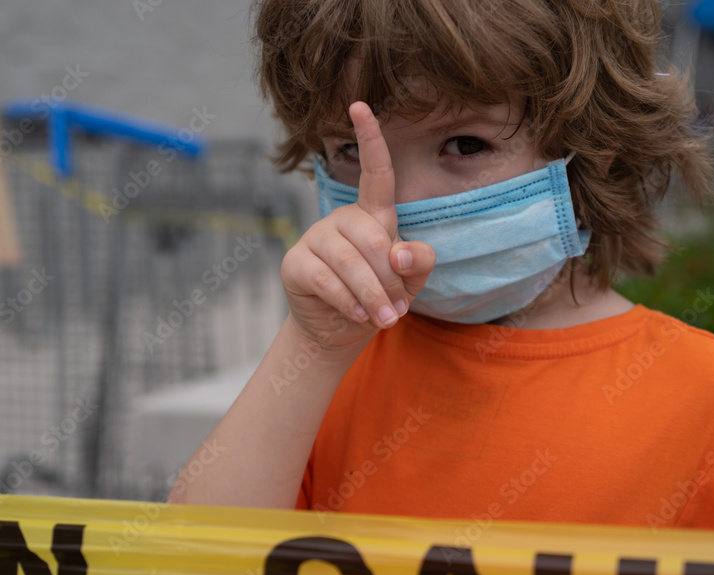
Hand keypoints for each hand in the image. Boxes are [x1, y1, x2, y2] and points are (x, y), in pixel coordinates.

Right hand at [279, 102, 435, 353]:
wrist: (341, 331)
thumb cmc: (381, 298)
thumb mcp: (410, 282)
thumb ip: (418, 262)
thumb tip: (398, 254)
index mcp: (372, 216)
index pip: (376, 173)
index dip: (370, 139)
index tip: (360, 105)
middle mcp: (342, 219)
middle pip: (371, 239)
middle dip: (389, 280)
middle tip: (398, 311)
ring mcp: (315, 238)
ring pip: (349, 262)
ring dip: (372, 296)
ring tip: (385, 319)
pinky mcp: (295, 263)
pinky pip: (326, 279)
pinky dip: (348, 301)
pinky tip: (357, 315)